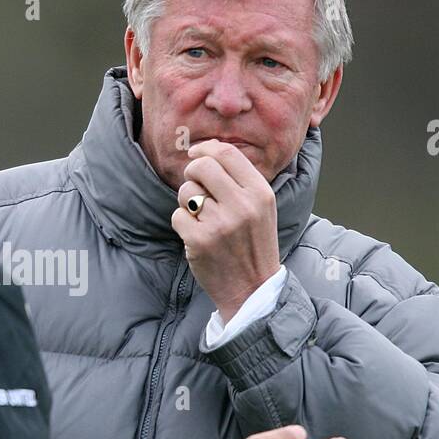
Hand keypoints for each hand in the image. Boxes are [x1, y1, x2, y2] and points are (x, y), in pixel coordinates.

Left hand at [171, 139, 281, 322]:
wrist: (252, 290)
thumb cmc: (253, 244)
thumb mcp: (261, 208)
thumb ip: (239, 180)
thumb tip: (206, 150)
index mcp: (260, 193)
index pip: (227, 154)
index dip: (205, 149)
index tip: (195, 153)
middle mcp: (243, 205)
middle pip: (202, 167)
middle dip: (192, 173)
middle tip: (195, 187)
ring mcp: (220, 223)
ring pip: (187, 192)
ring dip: (188, 202)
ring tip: (203, 219)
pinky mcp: (199, 240)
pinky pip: (177, 215)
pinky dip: (182, 224)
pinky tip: (197, 236)